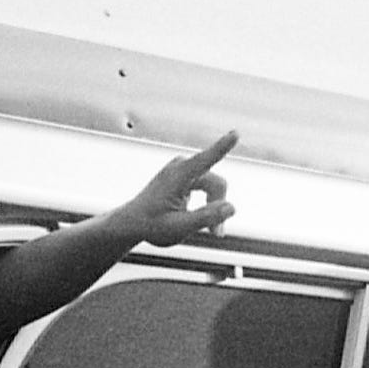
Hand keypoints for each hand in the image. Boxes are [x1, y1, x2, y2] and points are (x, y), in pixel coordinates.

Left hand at [106, 131, 237, 246]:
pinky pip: (206, 187)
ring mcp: (183, 170)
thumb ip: (206, 217)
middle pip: (216, 184)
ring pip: (213, 187)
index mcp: (177, 176)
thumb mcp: (180, 227)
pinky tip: (200, 218)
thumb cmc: (151, 225)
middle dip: (219, 207)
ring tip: (210, 231)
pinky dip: (208, 204)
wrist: (133, 223)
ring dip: (215, 207)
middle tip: (215, 233)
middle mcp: (181, 167)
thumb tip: (231, 207)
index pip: (205, 160)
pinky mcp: (185, 176)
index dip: (222, 147)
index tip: (235, 134)